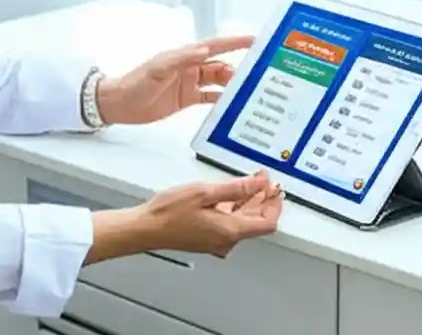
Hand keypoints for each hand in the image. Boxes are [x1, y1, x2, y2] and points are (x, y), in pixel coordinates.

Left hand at [96, 35, 254, 124]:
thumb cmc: (136, 82)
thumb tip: (205, 51)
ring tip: (251, 91)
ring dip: (233, 85)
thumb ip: (181, 59)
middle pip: (221, 66)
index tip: (254, 40)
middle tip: (259, 75)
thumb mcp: (158, 69)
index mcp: (185, 56)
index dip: (235, 43)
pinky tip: (234, 105)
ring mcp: (190, 83)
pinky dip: (222, 100)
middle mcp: (191, 68)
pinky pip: (210, 97)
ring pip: (218, 82)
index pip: (215, 46)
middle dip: (239, 69)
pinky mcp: (188, 99)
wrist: (120, 104)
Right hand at [140, 172, 283, 256]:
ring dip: (249, 202)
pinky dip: (235, 208)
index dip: (275, 203)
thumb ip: (236, 188)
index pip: (268, 222)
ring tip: (250, 182)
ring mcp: (217, 240)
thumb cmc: (169, 213)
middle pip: (256, 221)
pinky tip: (230, 194)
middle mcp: (227, 240)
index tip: (275, 187)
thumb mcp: (205, 192)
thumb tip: (258, 183)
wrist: (146, 228)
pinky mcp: (207, 237)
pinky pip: (230, 223)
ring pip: (243, 221)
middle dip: (263, 199)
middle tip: (264, 180)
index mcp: (230, 231)